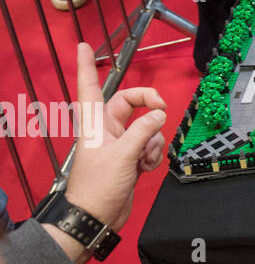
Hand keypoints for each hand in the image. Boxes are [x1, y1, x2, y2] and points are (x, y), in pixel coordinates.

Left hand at [62, 42, 166, 241]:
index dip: (85, 67)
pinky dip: (153, 154)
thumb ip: (143, 131)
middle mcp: (106, 129)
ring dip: (154, 140)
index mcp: (95, 124)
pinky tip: (145, 168)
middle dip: (149, 107)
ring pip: (146, 126)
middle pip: (131, 104)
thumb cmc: (98, 186)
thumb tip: (159, 114)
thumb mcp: (123, 155)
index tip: (83, 46)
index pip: (89, 88)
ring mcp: (119, 144)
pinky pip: (149, 144)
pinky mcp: (129, 158)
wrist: (97, 217)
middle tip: (162, 109)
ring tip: (145, 158)